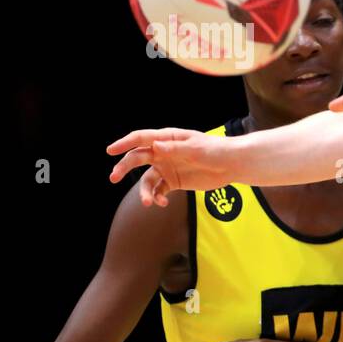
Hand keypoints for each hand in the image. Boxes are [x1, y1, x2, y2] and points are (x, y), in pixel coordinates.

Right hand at [107, 128, 232, 205]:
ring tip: (148, 202)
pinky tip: (162, 204)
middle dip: (124, 167)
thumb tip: (155, 146)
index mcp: (167, 138)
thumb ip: (175, 149)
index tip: (111, 151)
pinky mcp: (174, 182)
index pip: (141, 139)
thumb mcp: (196, 149)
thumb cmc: (216, 151)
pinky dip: (157, 197)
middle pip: (138, 158)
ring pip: (147, 179)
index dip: (125, 144)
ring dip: (144, 191)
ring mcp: (167, 167)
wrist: (232, 165)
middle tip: (113, 177)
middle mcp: (163, 152)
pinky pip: (159, 190)